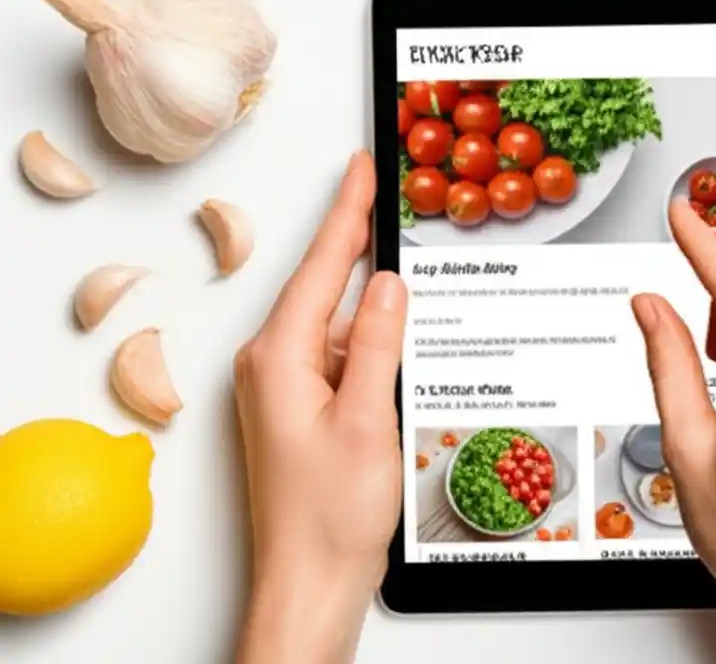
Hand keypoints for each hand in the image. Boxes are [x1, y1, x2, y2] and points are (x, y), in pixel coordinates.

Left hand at [234, 151, 406, 663]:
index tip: (362, 170)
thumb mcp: (365, 419)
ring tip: (405, 261)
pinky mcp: (301, 412)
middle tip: (384, 194)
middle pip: (323, 288)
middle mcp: (272, 367)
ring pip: (333, 325)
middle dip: (356, 242)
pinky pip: (337, 357)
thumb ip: (376, 343)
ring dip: (368, 297)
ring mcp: (284, 390)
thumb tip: (390, 285)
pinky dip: (366, 339)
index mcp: (279, 359)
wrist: (309, 582)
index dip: (346, 214)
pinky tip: (395, 336)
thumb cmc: (329, 516)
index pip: (321, 268)